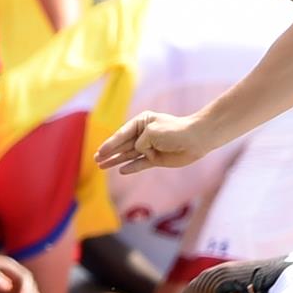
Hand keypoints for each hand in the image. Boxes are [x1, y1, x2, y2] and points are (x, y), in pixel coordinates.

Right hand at [96, 110, 212, 173]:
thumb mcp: (151, 133)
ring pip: (129, 155)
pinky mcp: (157, 159)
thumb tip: (139, 152)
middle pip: (123, 144)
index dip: (110, 144)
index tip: (99, 152)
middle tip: (96, 160)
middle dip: (109, 152)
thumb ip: (140, 143)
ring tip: (102, 166)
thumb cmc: (175, 131)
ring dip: (116, 160)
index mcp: (142, 122)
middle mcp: (145, 134)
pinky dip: (132, 167)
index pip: (122, 133)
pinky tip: (121, 170)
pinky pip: (141, 163)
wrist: (197, 139)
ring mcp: (151, 147)